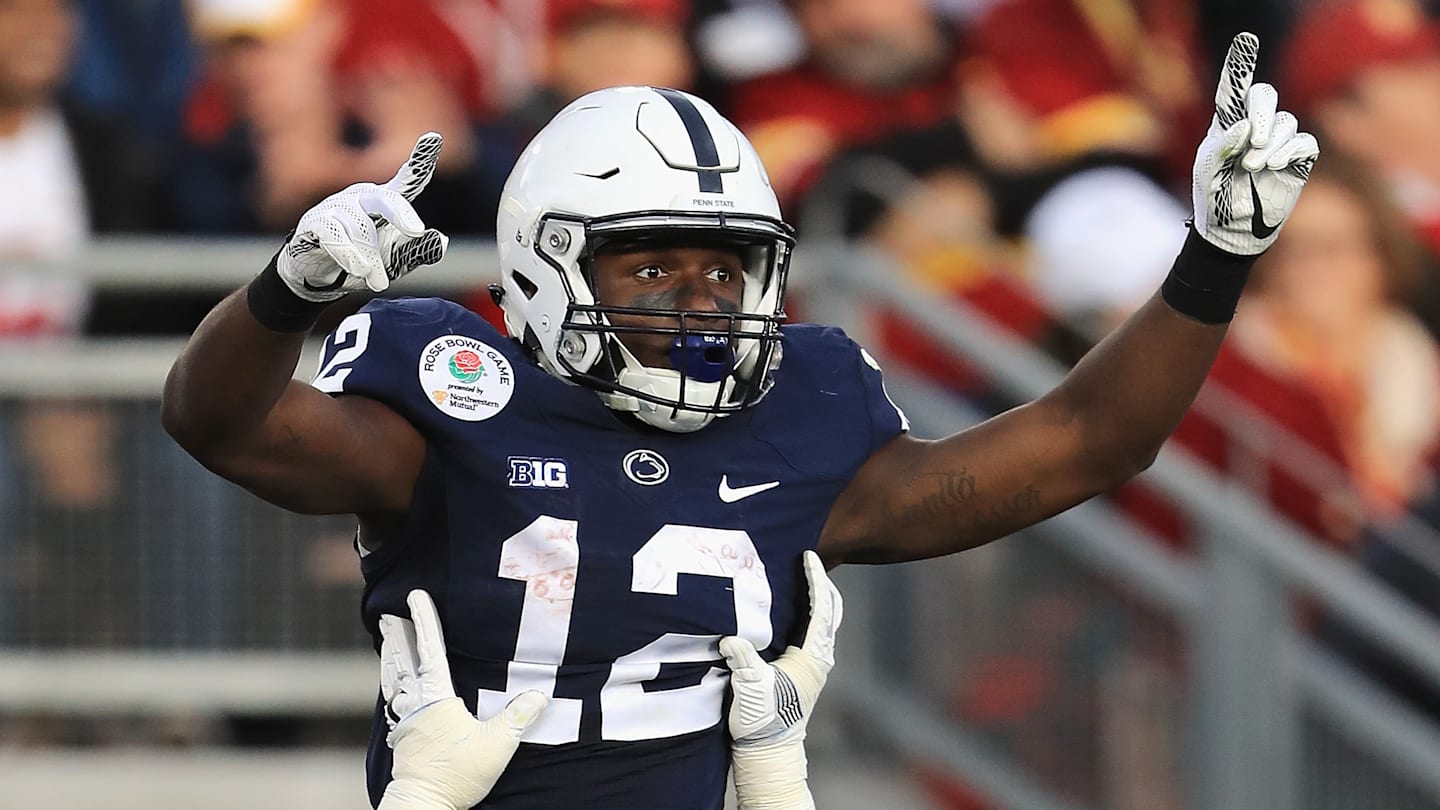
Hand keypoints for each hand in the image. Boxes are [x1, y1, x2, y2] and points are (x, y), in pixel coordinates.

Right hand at [277, 133, 449, 301]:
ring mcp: (335, 207)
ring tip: (379, 282)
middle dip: (401, 214)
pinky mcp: (314, 223)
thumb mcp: (395, 262)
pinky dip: (348, 253)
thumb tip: (442, 240)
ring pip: (359, 226)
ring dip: (371, 257)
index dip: (420, 158)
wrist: (321, 279)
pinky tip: (358, 270)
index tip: (433, 137)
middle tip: (417, 232)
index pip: (407, 179)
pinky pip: (332, 233)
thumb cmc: (364, 262)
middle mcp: (361, 198)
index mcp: (386, 203)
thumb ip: (417, 252)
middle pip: (385, 198)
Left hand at [377, 590, 547, 809]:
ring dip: (390, 659)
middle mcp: (416, 704)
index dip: (425, 620)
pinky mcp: (402, 738)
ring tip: (387, 643)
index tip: (416, 596)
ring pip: (393, 681)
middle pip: (402, 661)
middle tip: (388, 615)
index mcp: (436, 697)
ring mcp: (405, 721)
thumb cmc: (456, 774)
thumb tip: (539, 694)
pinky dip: (391, 685)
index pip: (431, 650)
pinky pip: (393, 702)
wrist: (423, 805)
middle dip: (397, 636)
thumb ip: (517, 717)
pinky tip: (395, 689)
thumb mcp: (496, 745)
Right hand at [720, 550, 841, 809]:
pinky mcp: (800, 670)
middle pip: (830, 610)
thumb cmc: (765, 720)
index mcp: (813, 655)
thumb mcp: (751, 686)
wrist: (768, 751)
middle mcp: (818, 656)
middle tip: (807, 559)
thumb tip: (730, 637)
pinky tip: (785, 607)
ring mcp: (812, 663)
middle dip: (821, 583)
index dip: (815, 579)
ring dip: (813, 597)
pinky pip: (808, 631)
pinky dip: (803, 612)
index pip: (821, 608)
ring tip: (796, 576)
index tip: (807, 555)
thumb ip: (743, 657)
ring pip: (821, 621)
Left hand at [1191, 33, 1319, 255]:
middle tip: (1254, 139)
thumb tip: (1243, 124)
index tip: (1245, 43)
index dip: (1240, 67)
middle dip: (1263, 112)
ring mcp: (1277, 143)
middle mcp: (1253, 128)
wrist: (1231, 231)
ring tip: (1254, 166)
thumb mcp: (1207, 172)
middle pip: (1266, 98)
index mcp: (1226, 124)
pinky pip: (1306, 143)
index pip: (1234, 90)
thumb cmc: (1214, 199)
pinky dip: (1292, 151)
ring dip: (1272, 143)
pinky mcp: (1297, 160)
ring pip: (1287, 123)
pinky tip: (1275, 166)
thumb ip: (1220, 146)